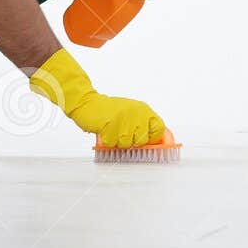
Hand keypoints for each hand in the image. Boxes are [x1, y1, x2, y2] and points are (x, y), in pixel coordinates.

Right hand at [29, 49, 164, 146]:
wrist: (88, 103)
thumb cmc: (108, 110)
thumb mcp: (130, 113)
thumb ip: (142, 124)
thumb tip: (155, 141)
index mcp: (142, 110)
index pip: (159, 128)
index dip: (155, 138)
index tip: (151, 143)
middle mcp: (136, 114)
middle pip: (142, 140)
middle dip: (132, 142)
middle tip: (122, 132)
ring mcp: (124, 120)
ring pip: (127, 144)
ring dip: (117, 141)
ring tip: (112, 129)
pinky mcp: (111, 126)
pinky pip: (112, 144)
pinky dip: (107, 141)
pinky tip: (105, 131)